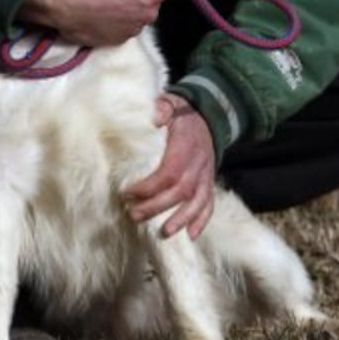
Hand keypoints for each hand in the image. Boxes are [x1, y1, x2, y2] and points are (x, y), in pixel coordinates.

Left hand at [125, 92, 216, 239]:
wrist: (210, 115)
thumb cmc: (182, 113)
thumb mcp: (170, 103)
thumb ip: (162, 108)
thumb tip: (154, 118)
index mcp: (185, 146)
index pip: (168, 172)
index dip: (149, 186)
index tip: (128, 192)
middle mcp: (198, 164)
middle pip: (180, 192)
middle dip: (157, 207)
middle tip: (134, 216)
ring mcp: (206, 175)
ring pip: (197, 202)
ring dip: (181, 219)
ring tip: (164, 233)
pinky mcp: (210, 182)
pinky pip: (210, 204)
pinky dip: (202, 221)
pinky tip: (192, 236)